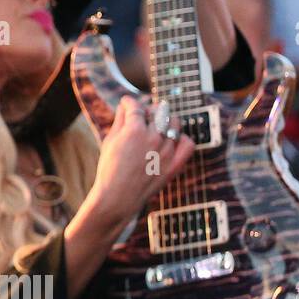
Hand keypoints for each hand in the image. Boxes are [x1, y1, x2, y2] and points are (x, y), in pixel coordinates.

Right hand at [82, 95, 193, 228]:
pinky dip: (181, 139)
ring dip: (166, 121)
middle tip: (141, 116)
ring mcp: (167, 151)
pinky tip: (171, 141)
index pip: (136, 106)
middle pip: (157, 112)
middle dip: (148, 111)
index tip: (127, 103)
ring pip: (174, 123)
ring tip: (157, 127)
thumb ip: (120, 120)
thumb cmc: (110, 169)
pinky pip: (187, 143)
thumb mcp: (110, 141)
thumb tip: (126, 105)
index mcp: (134, 130)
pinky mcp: (175, 164)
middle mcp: (153, 137)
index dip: (129, 102)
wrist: (118, 197)